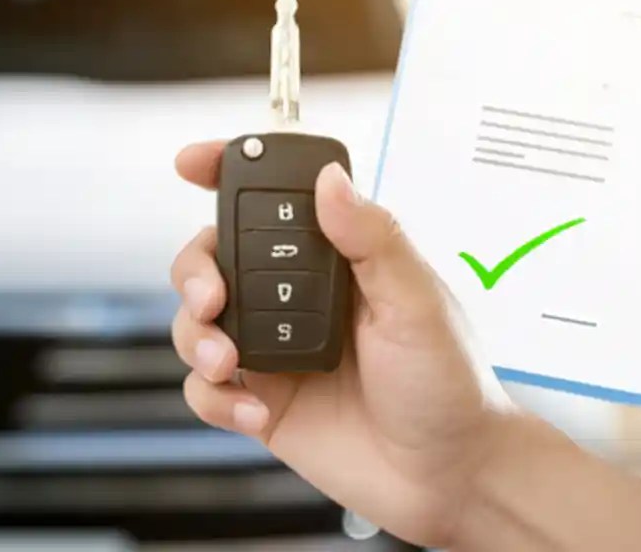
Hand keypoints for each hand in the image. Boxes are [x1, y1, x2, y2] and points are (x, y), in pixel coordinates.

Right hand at [170, 141, 513, 546]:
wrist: (449, 478)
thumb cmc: (448, 385)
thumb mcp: (419, 302)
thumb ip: (373, 239)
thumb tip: (330, 181)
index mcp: (333, 262)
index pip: (271, 205)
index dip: (225, 174)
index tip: (191, 162)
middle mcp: (292, 301)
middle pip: (213, 259)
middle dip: (195, 270)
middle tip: (212, 296)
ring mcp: (272, 352)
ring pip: (195, 323)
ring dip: (196, 336)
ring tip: (230, 362)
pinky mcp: (259, 403)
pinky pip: (205, 390)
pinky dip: (216, 397)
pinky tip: (254, 410)